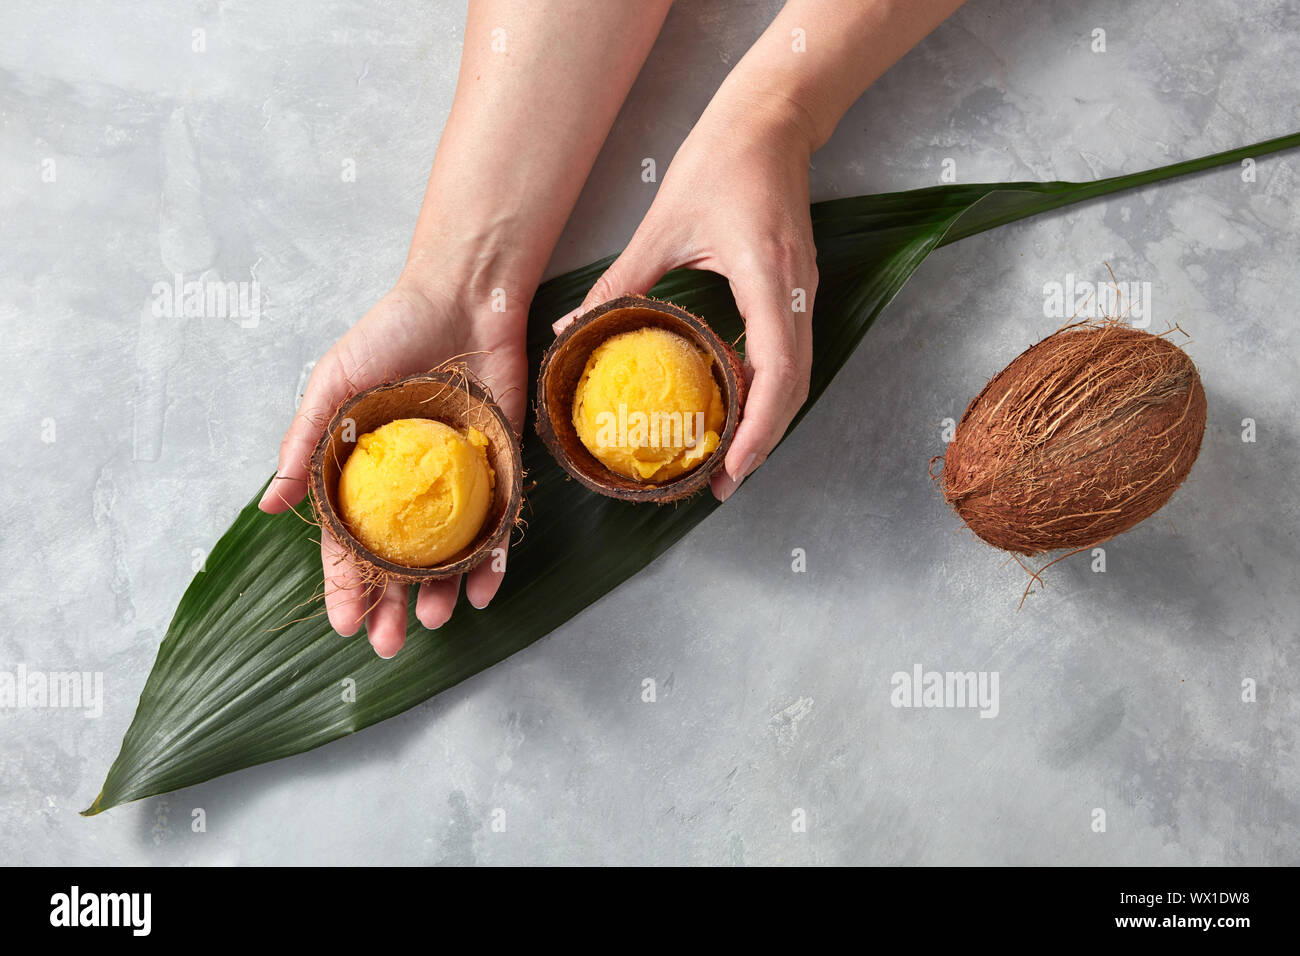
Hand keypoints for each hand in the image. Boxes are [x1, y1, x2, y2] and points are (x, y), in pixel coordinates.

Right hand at [259, 276, 527, 657]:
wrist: (466, 296)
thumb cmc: (391, 332)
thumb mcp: (335, 384)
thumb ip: (305, 444)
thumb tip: (270, 506)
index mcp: (363, 469)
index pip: (350, 541)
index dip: (344, 584)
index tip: (343, 625)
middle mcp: (408, 483)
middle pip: (398, 559)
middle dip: (392, 605)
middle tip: (391, 645)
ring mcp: (455, 480)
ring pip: (448, 553)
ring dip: (441, 591)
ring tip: (437, 622)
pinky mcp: (500, 467)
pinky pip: (497, 523)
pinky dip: (491, 558)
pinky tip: (483, 589)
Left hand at [555, 94, 818, 500]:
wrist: (773, 119)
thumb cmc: (722, 160)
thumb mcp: (661, 225)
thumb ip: (620, 281)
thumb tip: (572, 327)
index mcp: (769, 278)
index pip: (778, 371)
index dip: (759, 428)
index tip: (732, 468)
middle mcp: (798, 291)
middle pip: (795, 388)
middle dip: (764, 442)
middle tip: (724, 484)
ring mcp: (806, 291)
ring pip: (799, 376)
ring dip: (769, 422)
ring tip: (732, 460)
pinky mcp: (799, 288)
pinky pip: (793, 354)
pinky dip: (771, 391)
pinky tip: (739, 408)